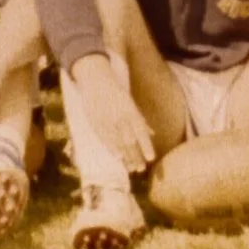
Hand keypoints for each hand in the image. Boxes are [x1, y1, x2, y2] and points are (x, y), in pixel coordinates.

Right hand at [71, 56, 155, 173]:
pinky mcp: (96, 122)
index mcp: (130, 110)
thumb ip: (141, 119)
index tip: (151, 158)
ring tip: (131, 168)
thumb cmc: (116, 93)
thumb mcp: (130, 104)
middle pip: (130, 140)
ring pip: (117, 142)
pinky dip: (111, 148)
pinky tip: (118, 157)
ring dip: (125, 156)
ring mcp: (107, 120)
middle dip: (136, 155)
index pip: (140, 131)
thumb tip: (153, 134)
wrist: (95, 80)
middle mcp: (119, 116)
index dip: (146, 145)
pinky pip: (104, 138)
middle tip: (141, 169)